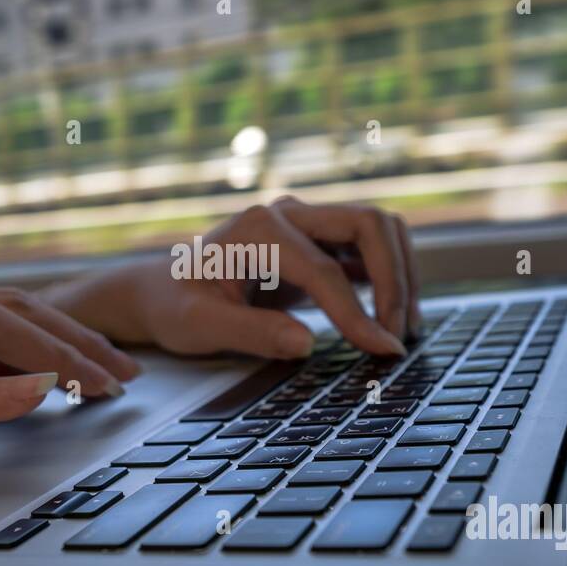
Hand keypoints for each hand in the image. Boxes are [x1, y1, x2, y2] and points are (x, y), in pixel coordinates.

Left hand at [104, 197, 420, 359]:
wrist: (163, 291)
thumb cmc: (176, 307)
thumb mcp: (200, 327)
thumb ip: (251, 333)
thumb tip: (306, 343)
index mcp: (260, 230)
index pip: (326, 271)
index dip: (359, 314)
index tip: (383, 350)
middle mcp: (288, 215)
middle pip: (370, 225)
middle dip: (395, 279)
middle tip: (398, 335)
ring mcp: (306, 224)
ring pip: (379, 230)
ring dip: (401, 274)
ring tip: (403, 327)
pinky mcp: (317, 242)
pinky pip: (369, 248)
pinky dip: (389, 277)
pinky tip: (390, 316)